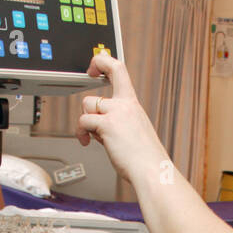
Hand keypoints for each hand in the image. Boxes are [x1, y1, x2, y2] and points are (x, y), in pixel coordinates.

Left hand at [77, 52, 167, 184]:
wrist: (152, 171)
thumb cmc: (145, 159)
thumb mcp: (134, 133)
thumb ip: (116, 124)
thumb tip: (96, 127)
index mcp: (133, 105)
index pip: (120, 70)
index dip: (105, 62)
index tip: (97, 66)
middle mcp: (126, 104)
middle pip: (108, 72)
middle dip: (95, 68)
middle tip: (89, 74)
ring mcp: (117, 113)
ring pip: (88, 103)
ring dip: (85, 119)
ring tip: (91, 134)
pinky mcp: (107, 125)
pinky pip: (84, 121)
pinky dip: (80, 132)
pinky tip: (86, 141)